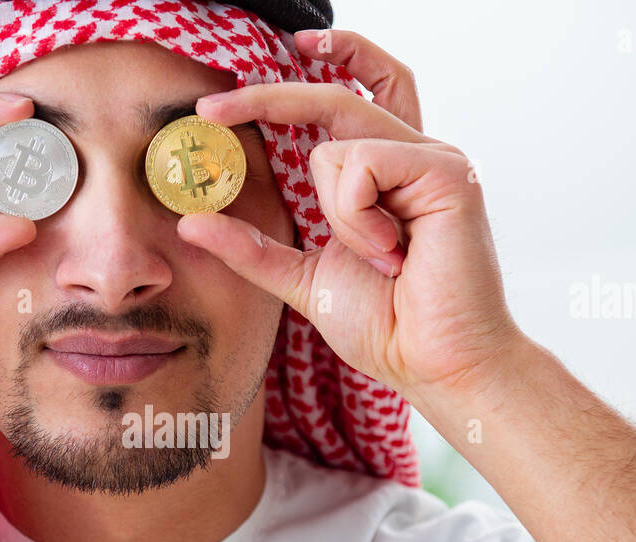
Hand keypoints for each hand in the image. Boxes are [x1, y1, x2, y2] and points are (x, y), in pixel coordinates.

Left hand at [179, 29, 523, 400]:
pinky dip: (356, 215)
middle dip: (271, 95)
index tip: (225, 102)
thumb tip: (190, 221)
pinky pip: (364, 163)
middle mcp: (411, 158)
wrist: (431, 363)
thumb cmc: (386, 327)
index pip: (346, 100)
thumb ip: (251, 248)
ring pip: (338, 143)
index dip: (296, 84)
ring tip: (376, 259)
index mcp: (385, 178)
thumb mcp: (300, 278)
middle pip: (338, 95)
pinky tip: (390, 253)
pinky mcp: (446, 170)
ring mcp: (432, 160)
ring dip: (334, 211)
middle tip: (210, 111)